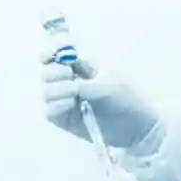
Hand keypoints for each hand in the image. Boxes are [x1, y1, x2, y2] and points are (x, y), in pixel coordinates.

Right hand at [41, 55, 159, 148]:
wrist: (134, 125)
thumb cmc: (125, 98)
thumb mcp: (107, 85)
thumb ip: (85, 84)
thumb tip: (68, 85)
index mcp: (78, 67)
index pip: (54, 56)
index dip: (48, 54)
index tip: (50, 56)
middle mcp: (67, 82)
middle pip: (46, 73)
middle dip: (54, 73)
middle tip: (70, 78)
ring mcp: (64, 101)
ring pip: (46, 92)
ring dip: (57, 90)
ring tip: (74, 95)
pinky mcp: (63, 119)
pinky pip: (49, 111)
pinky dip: (56, 106)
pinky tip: (70, 106)